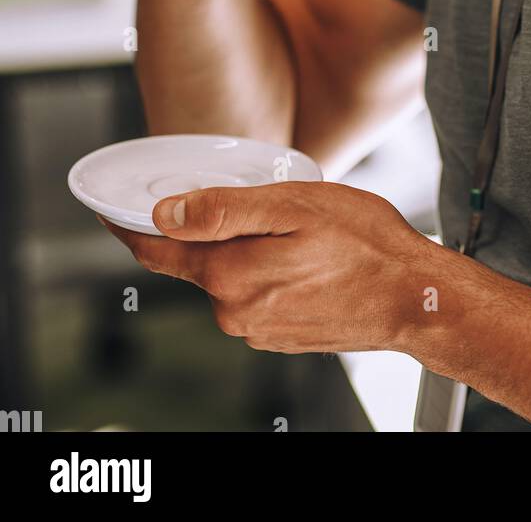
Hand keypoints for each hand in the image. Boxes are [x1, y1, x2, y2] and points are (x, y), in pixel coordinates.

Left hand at [97, 181, 429, 353]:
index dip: (130, 228)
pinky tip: (303, 256)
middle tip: (254, 199)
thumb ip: (224, 210)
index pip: (158, 252)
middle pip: (197, 261)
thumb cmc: (366, 245)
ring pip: (228, 276)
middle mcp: (235, 310)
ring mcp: (257, 328)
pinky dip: (265, 269)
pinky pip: (254, 293)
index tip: (111, 212)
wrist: (414, 298)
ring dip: (243, 249)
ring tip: (293, 228)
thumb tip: (166, 214)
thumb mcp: (294, 205)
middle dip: (209, 229)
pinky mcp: (279, 335)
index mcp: (231, 275)